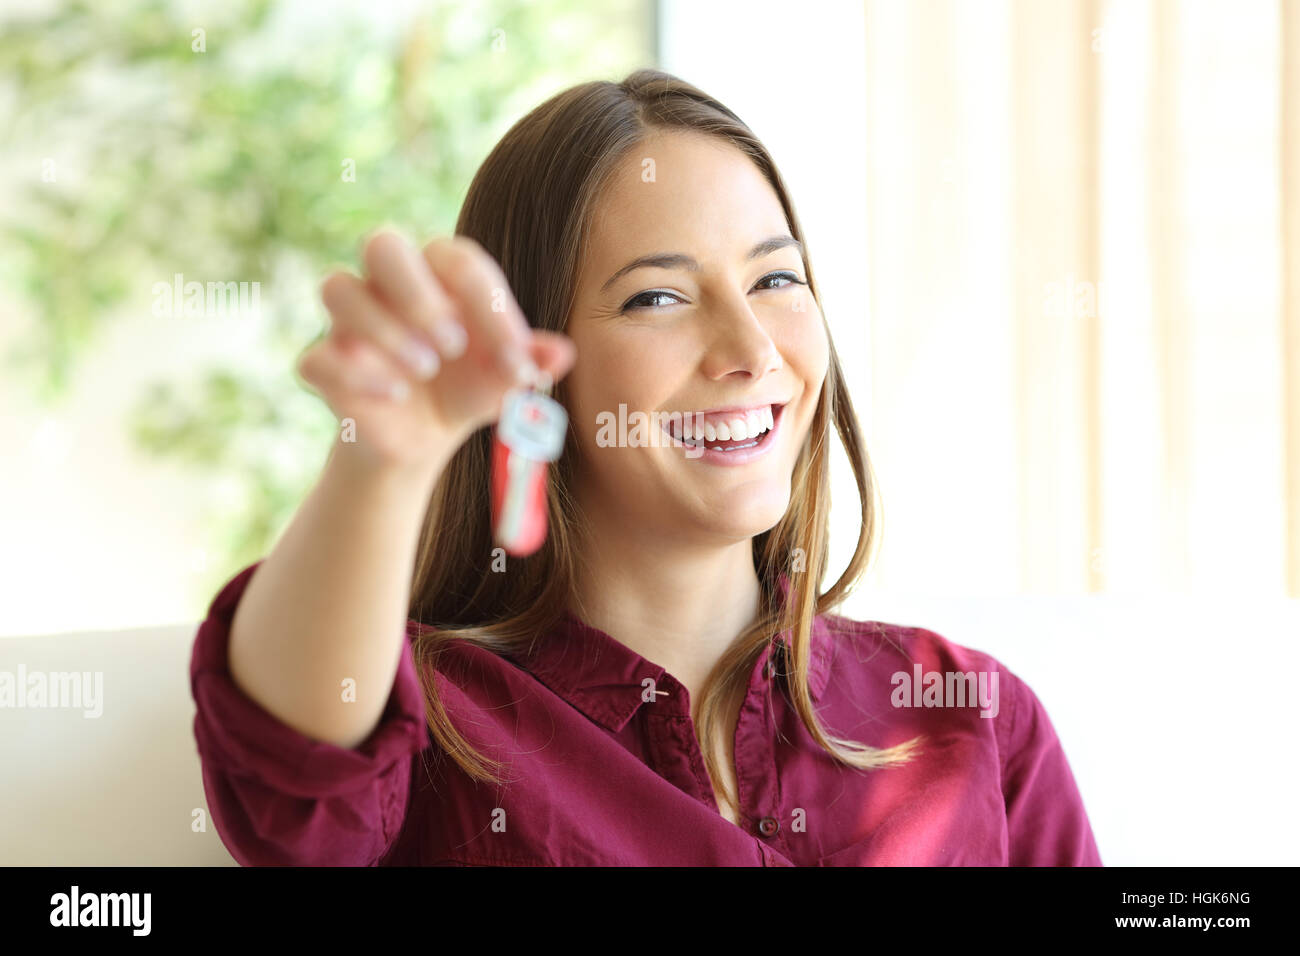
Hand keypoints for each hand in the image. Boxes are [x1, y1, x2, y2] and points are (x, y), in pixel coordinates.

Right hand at [298, 230, 575, 469]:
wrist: (422, 437)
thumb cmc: (467, 387)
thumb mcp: (504, 380)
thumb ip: (531, 362)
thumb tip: (561, 353)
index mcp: (437, 275)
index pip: (457, 260)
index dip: (490, 305)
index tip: (517, 362)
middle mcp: (387, 286)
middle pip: (382, 246)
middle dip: (417, 291)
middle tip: (452, 343)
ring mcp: (349, 322)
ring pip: (339, 289)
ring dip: (385, 329)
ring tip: (426, 369)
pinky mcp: (325, 365)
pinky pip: (318, 355)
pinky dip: (355, 374)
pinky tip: (395, 395)